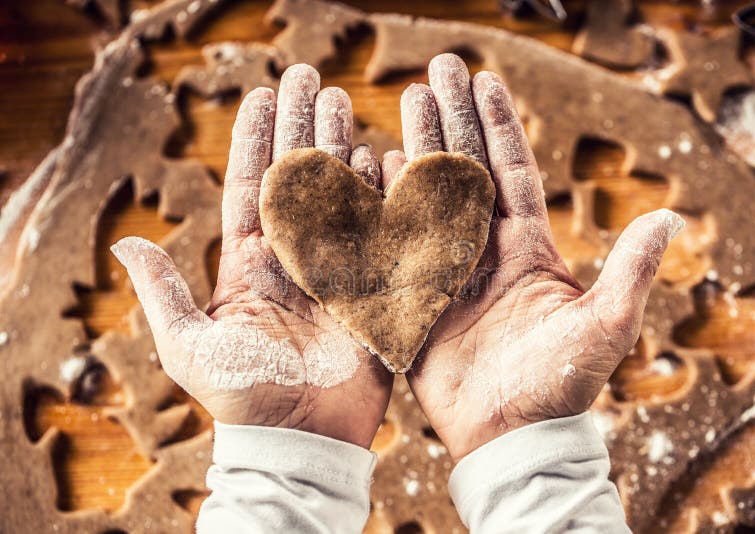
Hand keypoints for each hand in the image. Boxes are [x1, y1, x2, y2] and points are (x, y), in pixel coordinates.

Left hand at [112, 65, 392, 448]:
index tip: (264, 95)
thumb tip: (129, 241)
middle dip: (304, 126)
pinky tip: (382, 158)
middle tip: (312, 79)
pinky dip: (381, 196)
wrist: (299, 439)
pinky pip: (377, 233)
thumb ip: (163, 292)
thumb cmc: (240, 398)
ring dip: (342, 149)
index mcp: (250, 264)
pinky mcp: (369, 289)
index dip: (257, 140)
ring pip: (339, 195)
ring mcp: (333, 269)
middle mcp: (292, 257)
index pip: (253, 187)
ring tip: (344, 105)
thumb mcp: (188, 346)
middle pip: (299, 178)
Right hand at [402, 54, 683, 461]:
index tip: (483, 80)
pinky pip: (397, 247)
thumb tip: (669, 216)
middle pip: (466, 172)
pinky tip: (374, 171)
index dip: (498, 126)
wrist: (512, 437)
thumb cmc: (562, 387)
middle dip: (452, 120)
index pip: (512, 172)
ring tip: (403, 104)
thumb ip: (630, 273)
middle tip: (435, 71)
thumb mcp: (605, 326)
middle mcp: (486, 253)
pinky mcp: (416, 299)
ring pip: (429, 199)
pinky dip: (385, 209)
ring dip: (418, 150)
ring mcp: (448, 273)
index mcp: (528, 251)